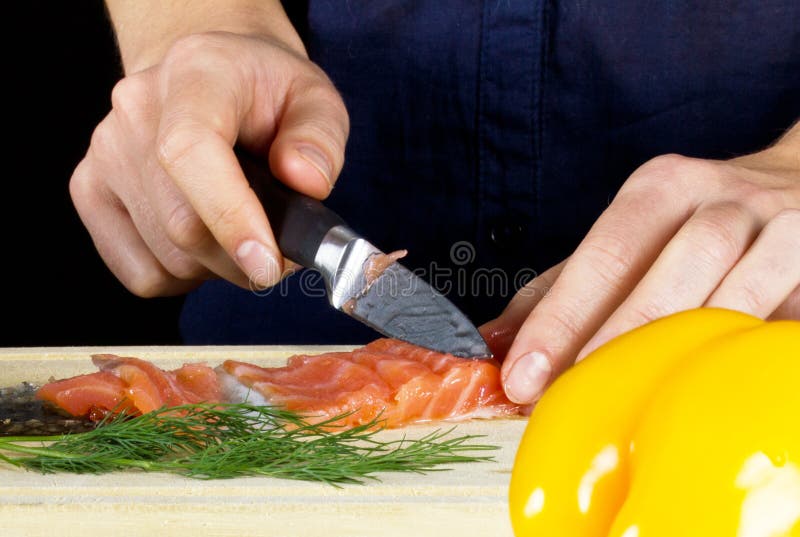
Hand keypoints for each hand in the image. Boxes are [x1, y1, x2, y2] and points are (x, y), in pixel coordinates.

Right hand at [70, 31, 348, 295]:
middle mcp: (136, 109)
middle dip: (243, 260)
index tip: (268, 263)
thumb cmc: (266, 93)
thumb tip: (306, 182)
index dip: (229, 216)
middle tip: (280, 253)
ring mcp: (105, 152)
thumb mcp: (315, 99)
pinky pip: (141, 273)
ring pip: (166, 258)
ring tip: (241, 230)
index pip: (191, 151)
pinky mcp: (89, 190)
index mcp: (196, 73)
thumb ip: (321, 137)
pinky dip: (184, 276)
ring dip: (218, 268)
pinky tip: (205, 241)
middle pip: (183, 225)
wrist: (209, 76)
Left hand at [483, 126, 799, 403]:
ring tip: (630, 404)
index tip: (520, 377)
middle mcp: (722, 200)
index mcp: (661, 188)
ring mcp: (782, 231)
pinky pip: (779, 323)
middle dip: (611, 344)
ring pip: (729, 301)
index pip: (603, 256)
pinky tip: (707, 388)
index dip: (560, 321)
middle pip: (665, 277)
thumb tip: (492, 343)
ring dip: (675, 359)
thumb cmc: (694, 224)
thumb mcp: (625, 239)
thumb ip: (561, 289)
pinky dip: (741, 356)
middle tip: (567, 399)